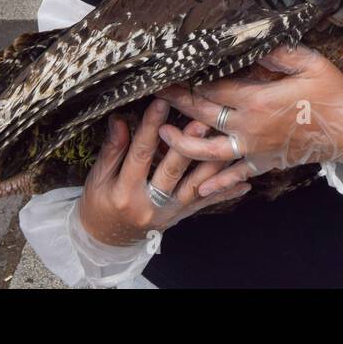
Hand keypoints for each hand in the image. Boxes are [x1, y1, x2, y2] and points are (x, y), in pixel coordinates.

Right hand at [76, 99, 251, 247]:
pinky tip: (245, 182)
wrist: (108, 242)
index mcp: (125, 192)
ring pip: (195, 186)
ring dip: (213, 165)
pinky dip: (225, 193)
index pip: (140, 154)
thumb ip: (111, 150)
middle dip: (188, 144)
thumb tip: (120, 120)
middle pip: (172, 170)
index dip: (151, 128)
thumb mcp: (97, 179)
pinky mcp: (181, 216)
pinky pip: (205, 203)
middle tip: (202, 121)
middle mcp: (150, 204)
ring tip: (228, 144)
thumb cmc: (99, 205)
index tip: (161, 102)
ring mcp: (169, 212)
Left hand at [156, 45, 342, 196]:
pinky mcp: (263, 163)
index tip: (173, 70)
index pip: (214, 87)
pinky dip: (216, 184)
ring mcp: (253, 148)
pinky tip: (198, 190)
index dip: (191, 78)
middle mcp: (249, 127)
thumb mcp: (309, 62)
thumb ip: (278, 51)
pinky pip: (235, 175)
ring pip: (208, 150)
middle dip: (177, 102)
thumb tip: (253, 39)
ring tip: (162, 135)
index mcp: (257, 99)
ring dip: (182, 142)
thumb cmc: (331, 93)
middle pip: (203, 113)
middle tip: (155, 92)